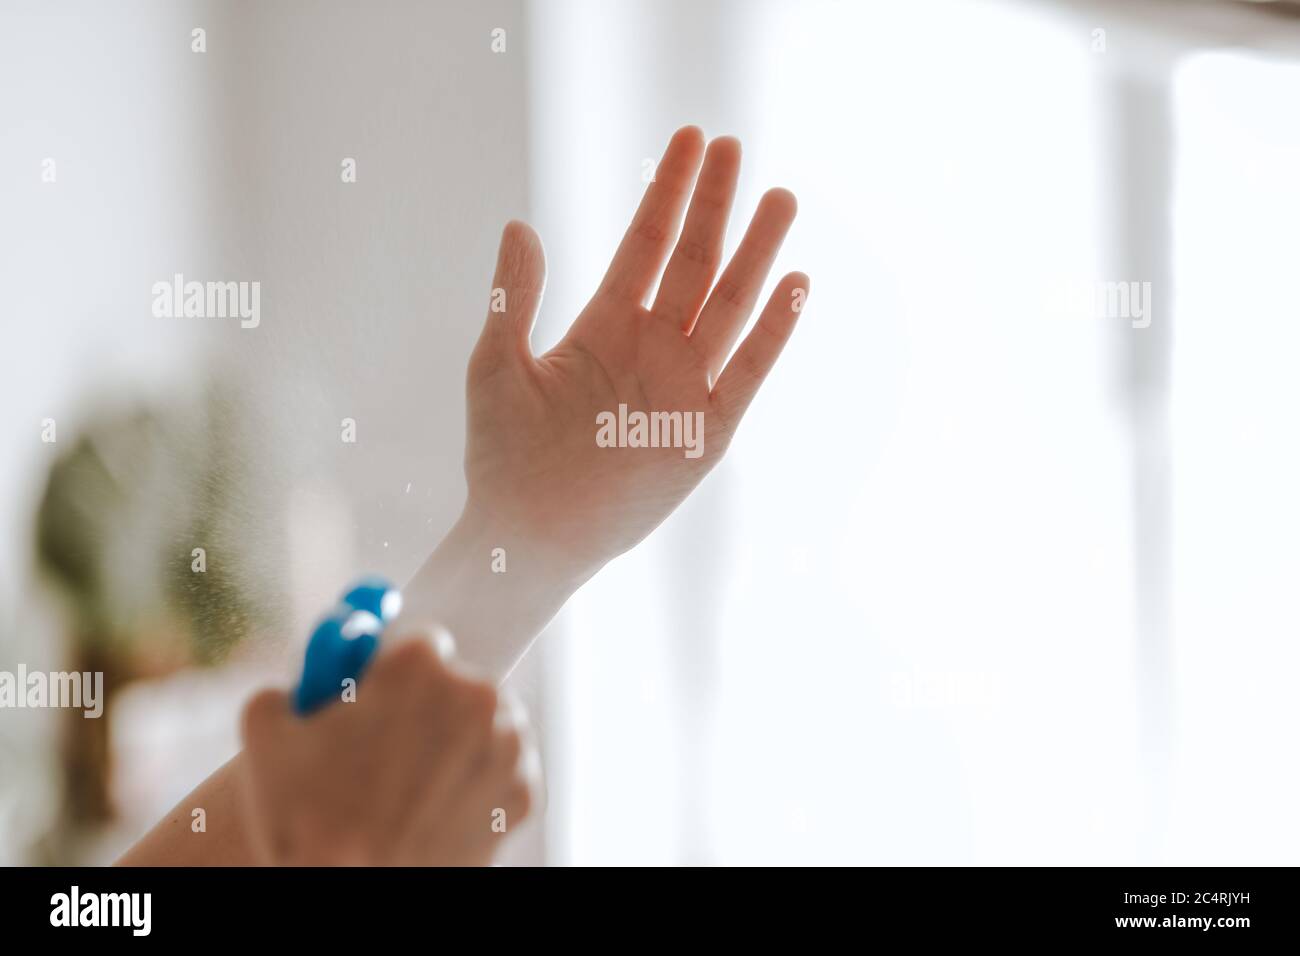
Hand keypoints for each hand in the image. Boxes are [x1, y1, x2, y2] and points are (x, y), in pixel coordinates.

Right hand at [239, 632, 535, 865]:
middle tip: (388, 749)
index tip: (378, 697)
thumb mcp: (266, 727)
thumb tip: (316, 672)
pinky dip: (474, 788)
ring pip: (483, 727)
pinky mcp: (526, 796)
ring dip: (455, 744)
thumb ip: (299, 679)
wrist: (346, 894)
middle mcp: (478, 693)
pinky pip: (500, 774)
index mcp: (421, 663)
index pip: (417, 645)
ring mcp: (510, 747)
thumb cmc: (303, 814)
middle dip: (425, 709)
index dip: (392, 675)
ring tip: (408, 787)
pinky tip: (435, 809)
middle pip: (455, 684)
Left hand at [464, 126, 807, 578]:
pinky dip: (772, 332)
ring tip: (779, 199)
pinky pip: (747, 374)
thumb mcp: (496, 365)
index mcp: (605, 324)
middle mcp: (651, 347)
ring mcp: (683, 386)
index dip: (669, 192)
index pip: (646, 242)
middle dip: (715, 205)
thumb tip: (520, 223)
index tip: (690, 139)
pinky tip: (794, 284)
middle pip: (695, 262)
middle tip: (735, 146)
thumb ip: (515, 297)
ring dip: (756, 254)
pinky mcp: (705, 432)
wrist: (530, 533)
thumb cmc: (503, 456)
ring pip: (730, 307)